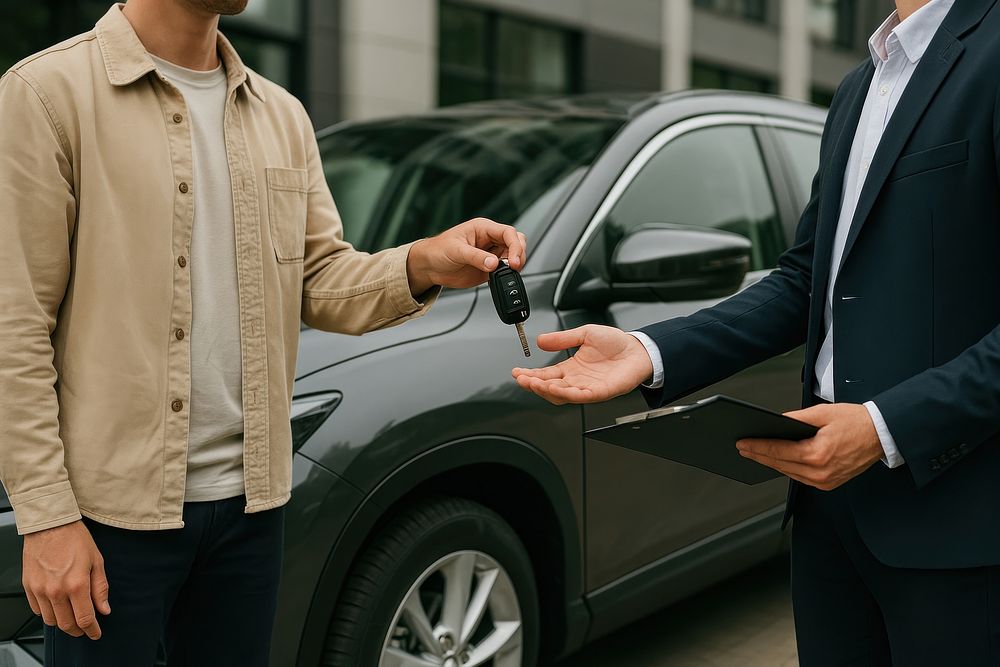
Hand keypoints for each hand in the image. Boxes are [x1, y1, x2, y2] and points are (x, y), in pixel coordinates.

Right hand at [22, 520, 109, 639]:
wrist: (50, 525)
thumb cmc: (74, 539)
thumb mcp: (97, 561)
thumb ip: (100, 588)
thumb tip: (104, 609)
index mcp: (76, 584)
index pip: (85, 619)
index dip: (92, 630)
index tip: (96, 633)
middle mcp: (56, 590)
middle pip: (66, 624)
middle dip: (78, 630)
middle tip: (85, 628)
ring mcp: (40, 590)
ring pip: (50, 620)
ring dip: (62, 623)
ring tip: (72, 617)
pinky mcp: (28, 587)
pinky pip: (37, 610)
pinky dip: (48, 613)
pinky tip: (57, 606)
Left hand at [406, 218, 526, 294]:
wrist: (429, 267)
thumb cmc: (438, 250)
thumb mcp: (456, 251)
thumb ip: (476, 257)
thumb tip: (494, 263)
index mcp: (483, 229)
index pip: (508, 233)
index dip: (515, 246)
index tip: (513, 261)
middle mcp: (489, 240)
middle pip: (516, 243)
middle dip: (518, 254)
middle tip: (513, 267)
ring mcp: (490, 255)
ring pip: (512, 257)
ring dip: (513, 266)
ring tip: (506, 273)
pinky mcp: (488, 269)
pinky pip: (504, 271)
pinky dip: (507, 276)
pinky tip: (501, 279)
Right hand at [512, 325, 652, 404]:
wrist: (638, 349)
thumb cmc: (616, 344)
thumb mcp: (584, 334)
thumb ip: (562, 338)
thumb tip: (540, 340)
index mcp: (571, 368)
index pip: (545, 374)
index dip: (529, 374)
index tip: (517, 372)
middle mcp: (577, 380)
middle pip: (549, 388)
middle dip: (533, 384)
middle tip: (522, 379)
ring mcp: (587, 388)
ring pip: (562, 395)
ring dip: (547, 390)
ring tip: (535, 383)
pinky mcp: (600, 392)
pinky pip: (582, 396)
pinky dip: (569, 394)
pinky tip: (559, 389)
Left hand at [737, 403, 882, 489]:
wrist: (882, 434)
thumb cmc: (856, 422)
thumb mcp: (822, 413)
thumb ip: (796, 419)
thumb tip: (776, 422)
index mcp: (818, 454)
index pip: (778, 452)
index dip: (757, 447)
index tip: (742, 443)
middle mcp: (821, 472)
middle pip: (780, 465)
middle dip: (759, 456)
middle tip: (742, 448)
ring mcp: (825, 481)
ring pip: (789, 473)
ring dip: (772, 464)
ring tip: (755, 454)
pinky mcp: (829, 484)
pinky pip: (801, 478)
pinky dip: (788, 469)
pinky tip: (777, 461)